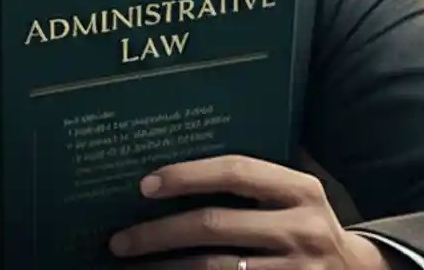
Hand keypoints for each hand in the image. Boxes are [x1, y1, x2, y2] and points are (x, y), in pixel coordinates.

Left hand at [107, 155, 391, 269]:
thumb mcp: (294, 197)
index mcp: (300, 190)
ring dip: (163, 269)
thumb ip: (252, 181)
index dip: (186, 175)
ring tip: (130, 266)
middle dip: (157, 234)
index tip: (144, 186)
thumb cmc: (305, 226)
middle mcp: (301, 229)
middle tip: (119, 240)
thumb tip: (176, 164)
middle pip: (213, 226)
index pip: (235, 172)